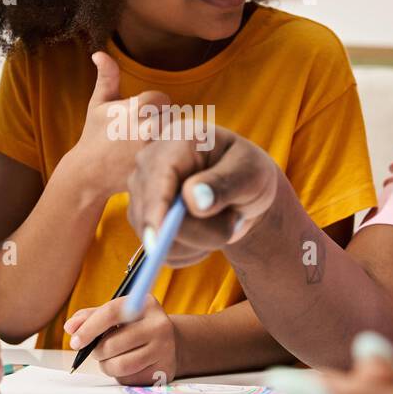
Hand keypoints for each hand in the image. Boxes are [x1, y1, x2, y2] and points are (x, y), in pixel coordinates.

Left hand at [64, 294, 179, 385]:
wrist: (170, 342)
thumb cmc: (136, 326)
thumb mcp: (117, 313)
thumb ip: (91, 317)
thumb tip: (70, 328)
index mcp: (145, 304)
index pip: (111, 314)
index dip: (88, 329)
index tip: (75, 341)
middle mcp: (159, 325)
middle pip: (113, 344)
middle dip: (96, 351)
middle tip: (95, 351)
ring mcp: (164, 349)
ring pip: (120, 365)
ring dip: (106, 366)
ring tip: (108, 359)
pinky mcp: (164, 370)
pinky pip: (130, 379)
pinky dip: (120, 375)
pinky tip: (126, 366)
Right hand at [69, 52, 170, 196]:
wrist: (88, 174)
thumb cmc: (94, 135)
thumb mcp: (98, 104)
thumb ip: (106, 77)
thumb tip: (99, 53)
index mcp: (139, 106)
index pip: (162, 99)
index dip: (151, 108)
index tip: (137, 119)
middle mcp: (150, 126)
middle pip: (172, 116)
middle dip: (159, 123)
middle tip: (140, 135)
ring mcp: (156, 147)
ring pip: (175, 135)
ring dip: (165, 139)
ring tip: (145, 147)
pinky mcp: (159, 165)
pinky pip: (174, 154)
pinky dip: (166, 155)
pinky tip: (151, 160)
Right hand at [126, 125, 279, 267]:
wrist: (241, 191)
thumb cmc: (248, 173)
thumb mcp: (250, 172)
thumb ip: (224, 183)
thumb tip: (193, 199)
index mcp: (176, 141)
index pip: (157, 175)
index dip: (155, 206)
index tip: (158, 238)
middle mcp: (149, 164)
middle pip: (154, 210)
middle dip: (198, 230)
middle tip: (233, 222)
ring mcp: (142, 193)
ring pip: (159, 237)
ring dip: (199, 240)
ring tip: (221, 219)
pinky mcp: (143, 220)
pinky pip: (165, 251)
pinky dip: (192, 250)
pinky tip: (207, 232)